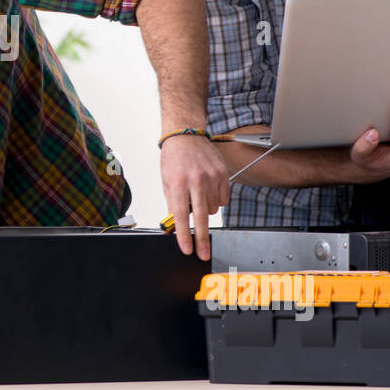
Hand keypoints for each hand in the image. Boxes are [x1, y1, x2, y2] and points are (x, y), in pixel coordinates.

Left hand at [160, 133, 229, 259]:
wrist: (186, 136)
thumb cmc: (173, 159)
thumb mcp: (165, 181)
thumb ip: (172, 203)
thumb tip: (177, 224)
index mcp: (178, 183)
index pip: (181, 215)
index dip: (184, 235)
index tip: (187, 249)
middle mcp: (196, 181)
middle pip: (201, 218)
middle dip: (202, 239)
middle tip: (203, 254)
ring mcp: (211, 178)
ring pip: (212, 210)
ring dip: (205, 210)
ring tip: (196, 195)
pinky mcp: (223, 175)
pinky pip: (222, 200)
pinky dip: (215, 201)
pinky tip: (207, 190)